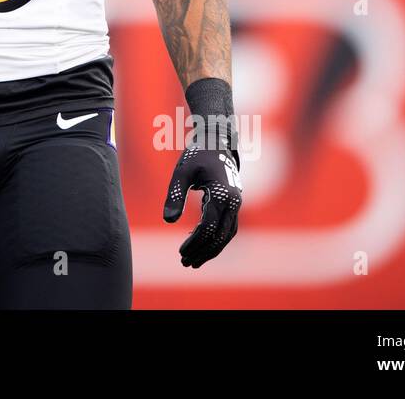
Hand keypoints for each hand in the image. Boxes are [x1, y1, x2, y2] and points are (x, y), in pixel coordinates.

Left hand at [162, 129, 241, 267]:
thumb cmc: (197, 155)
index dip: (195, 242)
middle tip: (186, 263)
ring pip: (227, 235)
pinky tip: (202, 248)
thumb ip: (175, 195)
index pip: (209, 226)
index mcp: (222, 194)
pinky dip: (216, 241)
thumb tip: (168, 221)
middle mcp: (234, 202)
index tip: (181, 252)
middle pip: (221, 236)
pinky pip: (228, 229)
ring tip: (193, 262)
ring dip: (211, 250)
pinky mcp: (233, 204)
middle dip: (204, 252)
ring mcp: (236, 204)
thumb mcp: (182, 172)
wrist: (216, 140)